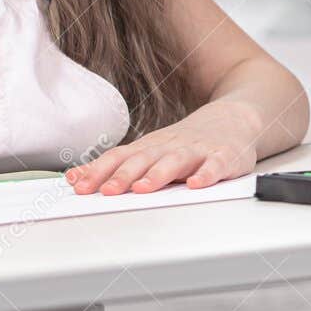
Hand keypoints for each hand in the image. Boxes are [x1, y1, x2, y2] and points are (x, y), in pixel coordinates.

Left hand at [65, 101, 261, 194]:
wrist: (234, 118)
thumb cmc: (186, 141)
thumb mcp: (151, 150)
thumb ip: (117, 166)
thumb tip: (75, 178)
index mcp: (151, 147)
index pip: (120, 157)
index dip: (100, 171)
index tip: (80, 186)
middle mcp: (170, 147)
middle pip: (144, 159)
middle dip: (124, 175)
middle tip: (108, 191)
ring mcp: (198, 150)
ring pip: (176, 161)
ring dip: (159, 174)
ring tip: (144, 188)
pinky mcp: (224, 157)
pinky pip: (215, 166)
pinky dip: (206, 175)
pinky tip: (196, 184)